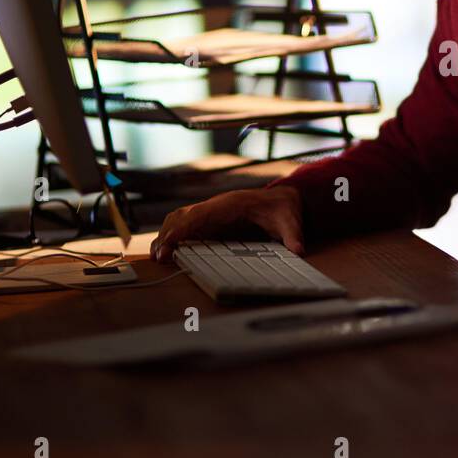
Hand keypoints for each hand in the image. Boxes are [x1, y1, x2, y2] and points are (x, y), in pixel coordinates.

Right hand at [150, 186, 304, 263]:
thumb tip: (299, 249)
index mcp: (231, 204)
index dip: (182, 229)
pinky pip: (185, 224)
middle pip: (183, 216)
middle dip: (168, 234)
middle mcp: (216, 206)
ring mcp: (211, 212)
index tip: (169, 244)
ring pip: (180, 219)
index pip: (199, 214)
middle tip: (160, 257)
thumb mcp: (290, 222)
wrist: (283, 200)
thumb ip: (293, 236)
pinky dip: (173, 235)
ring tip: (158, 257)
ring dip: (166, 235)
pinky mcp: (210, 220)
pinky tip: (168, 251)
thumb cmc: (282, 210)